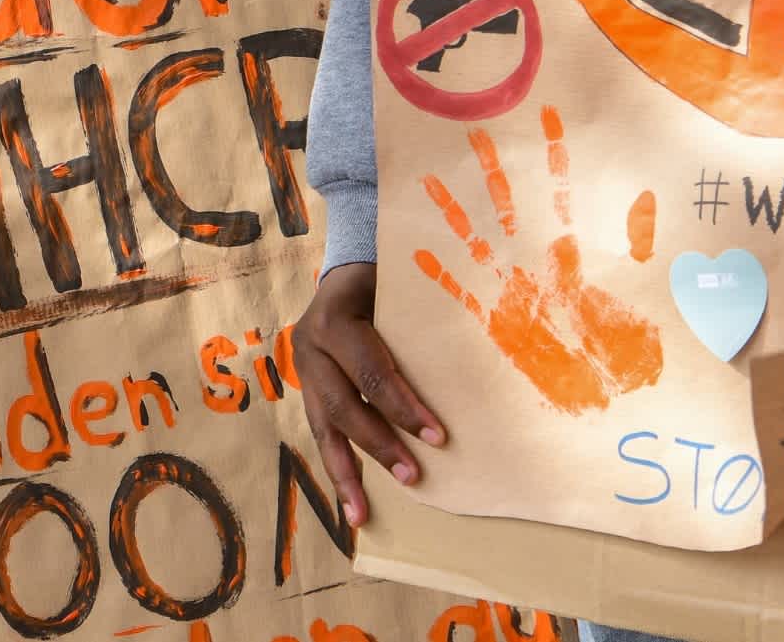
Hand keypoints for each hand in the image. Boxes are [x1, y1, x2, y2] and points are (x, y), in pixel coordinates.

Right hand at [292, 260, 447, 529]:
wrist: (346, 269)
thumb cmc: (385, 277)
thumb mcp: (398, 284)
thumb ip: (419, 315)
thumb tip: (479, 348)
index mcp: (334, 318)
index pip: (371, 371)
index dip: (403, 406)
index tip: (438, 435)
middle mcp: (310, 346)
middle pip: (345, 405)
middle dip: (380, 444)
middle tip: (414, 475)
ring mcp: (303, 370)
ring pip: (324, 428)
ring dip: (347, 473)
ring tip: (362, 514)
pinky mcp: (308, 390)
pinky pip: (322, 433)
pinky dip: (338, 469)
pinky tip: (350, 503)